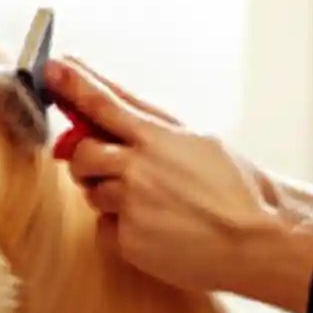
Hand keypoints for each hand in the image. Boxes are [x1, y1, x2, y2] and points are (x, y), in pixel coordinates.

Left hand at [44, 58, 312, 312]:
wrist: (260, 244)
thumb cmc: (240, 193)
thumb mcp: (202, 143)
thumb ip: (153, 129)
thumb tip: (113, 115)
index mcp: (159, 138)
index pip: (104, 103)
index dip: (74, 84)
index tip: (52, 68)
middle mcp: (138, 168)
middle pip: (82, 152)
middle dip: (88, 159)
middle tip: (112, 168)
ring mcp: (130, 204)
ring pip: (93, 193)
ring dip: (113, 197)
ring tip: (158, 206)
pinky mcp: (127, 239)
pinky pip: (105, 228)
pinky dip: (124, 229)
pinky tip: (160, 230)